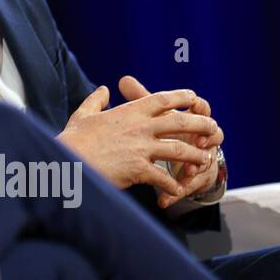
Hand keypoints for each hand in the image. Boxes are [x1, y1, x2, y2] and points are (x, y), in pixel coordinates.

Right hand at [57, 76, 218, 197]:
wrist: (66, 161)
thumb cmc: (73, 139)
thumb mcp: (83, 114)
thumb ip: (95, 100)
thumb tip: (103, 89)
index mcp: (128, 112)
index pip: (162, 99)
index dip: (181, 97)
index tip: (194, 97)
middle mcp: (140, 127)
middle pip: (180, 122)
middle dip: (201, 124)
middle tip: (213, 129)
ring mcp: (141, 148)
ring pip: (179, 150)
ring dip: (196, 155)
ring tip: (205, 159)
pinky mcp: (138, 169)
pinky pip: (164, 178)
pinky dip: (173, 185)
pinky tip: (178, 190)